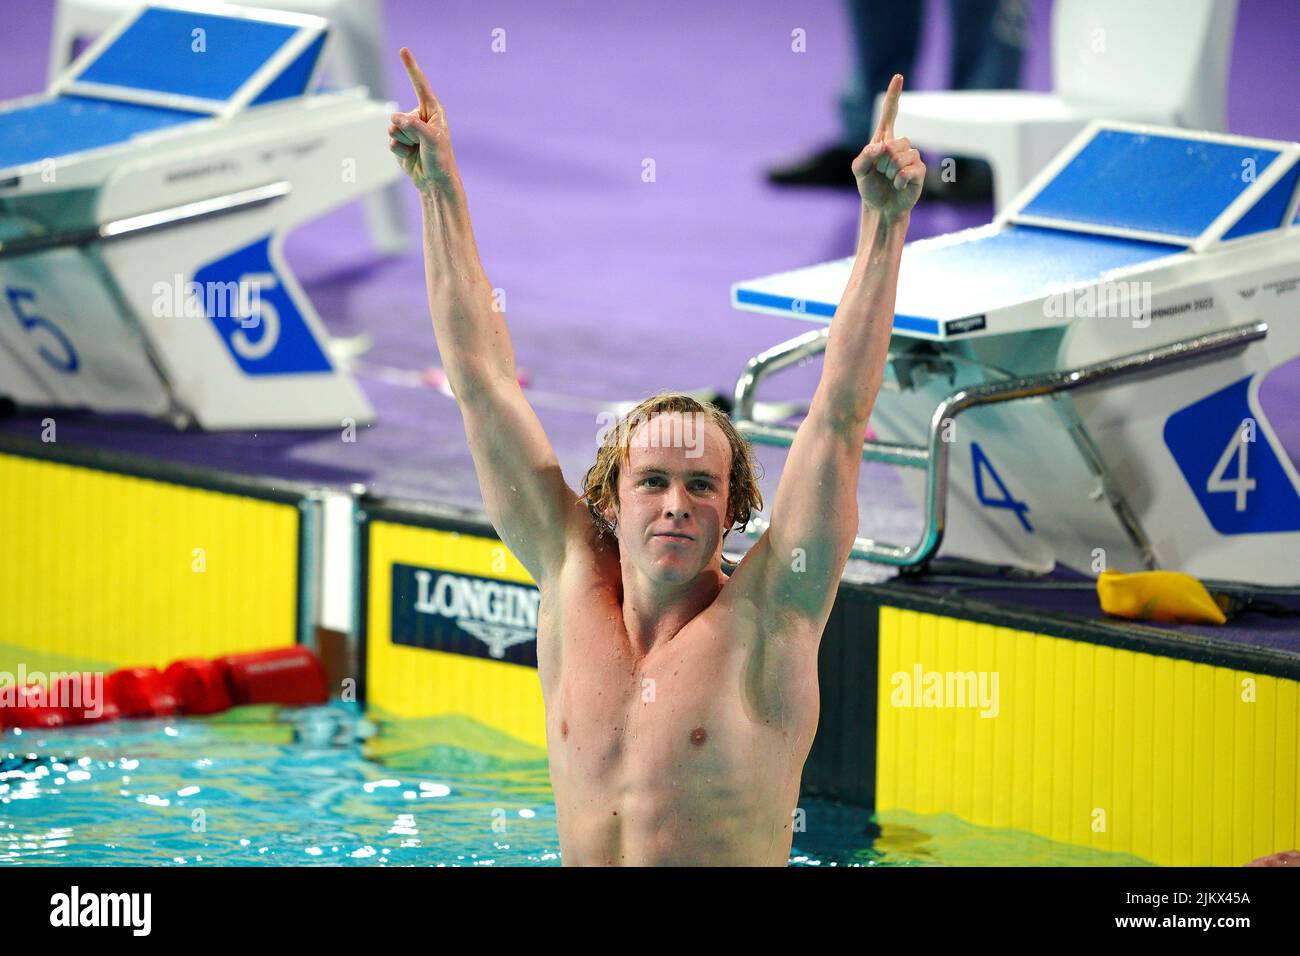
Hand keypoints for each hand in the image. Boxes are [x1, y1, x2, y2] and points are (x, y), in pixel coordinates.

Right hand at [388, 47, 456, 195]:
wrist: (434, 181)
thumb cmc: (440, 159)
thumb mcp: (431, 139)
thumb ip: (413, 125)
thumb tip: (395, 120)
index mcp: (433, 110)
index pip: (419, 84)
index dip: (411, 67)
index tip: (403, 50)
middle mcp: (420, 116)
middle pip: (400, 115)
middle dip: (407, 131)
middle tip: (421, 144)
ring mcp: (409, 129)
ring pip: (392, 128)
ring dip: (402, 141)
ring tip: (417, 150)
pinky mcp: (400, 141)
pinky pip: (390, 140)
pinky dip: (398, 150)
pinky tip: (410, 156)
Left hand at [852, 74, 923, 219]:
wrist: (881, 207)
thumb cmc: (870, 187)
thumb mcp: (858, 171)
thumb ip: (863, 157)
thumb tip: (881, 147)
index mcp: (883, 140)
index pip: (889, 113)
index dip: (893, 95)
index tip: (898, 77)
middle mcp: (899, 145)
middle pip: (892, 144)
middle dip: (882, 163)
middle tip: (881, 174)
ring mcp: (911, 157)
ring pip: (900, 157)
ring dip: (890, 172)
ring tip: (889, 180)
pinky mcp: (919, 170)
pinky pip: (909, 170)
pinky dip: (899, 180)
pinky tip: (898, 186)